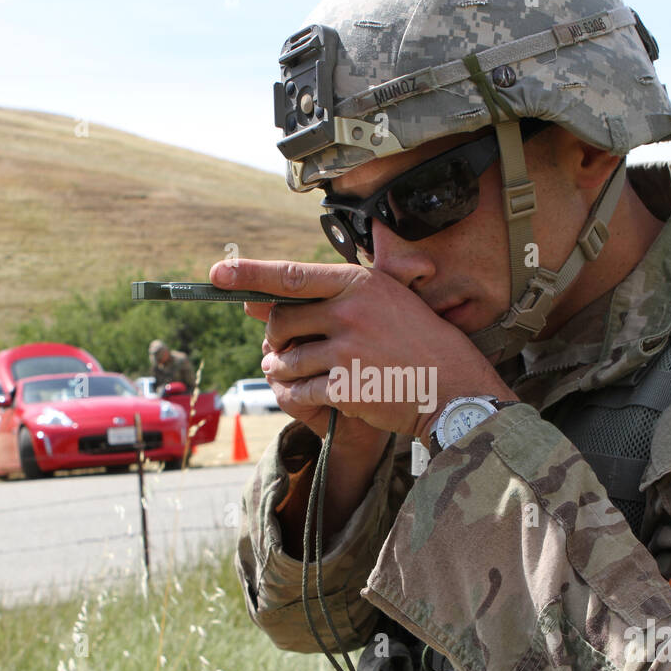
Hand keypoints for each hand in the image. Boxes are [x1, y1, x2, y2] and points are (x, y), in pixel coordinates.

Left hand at [210, 258, 513, 439]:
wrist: (453, 387)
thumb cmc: (417, 343)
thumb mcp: (382, 305)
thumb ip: (325, 299)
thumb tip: (258, 301)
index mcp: (359, 285)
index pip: (292, 276)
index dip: (249, 275)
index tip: (217, 275)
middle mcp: (351, 312)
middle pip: (280, 322)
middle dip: (274, 339)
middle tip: (284, 349)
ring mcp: (348, 351)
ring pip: (284, 360)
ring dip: (281, 370)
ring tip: (299, 373)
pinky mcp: (346, 387)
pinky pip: (298, 390)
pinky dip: (299, 395)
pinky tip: (319, 394)